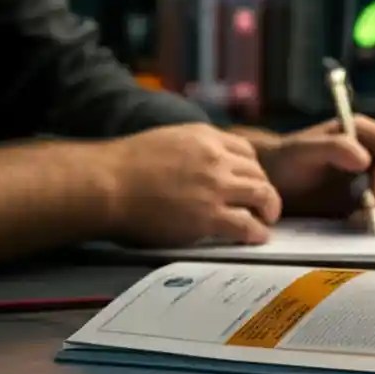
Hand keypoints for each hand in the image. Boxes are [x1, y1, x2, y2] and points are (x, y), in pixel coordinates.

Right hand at [104, 123, 281, 245]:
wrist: (106, 184)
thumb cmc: (123, 166)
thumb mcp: (166, 140)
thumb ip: (191, 149)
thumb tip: (201, 164)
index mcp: (204, 137)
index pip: (246, 151)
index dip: (252, 169)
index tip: (250, 181)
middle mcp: (216, 158)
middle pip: (258, 173)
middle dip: (264, 190)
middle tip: (264, 206)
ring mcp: (215, 187)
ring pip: (262, 196)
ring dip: (268, 210)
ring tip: (266, 221)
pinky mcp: (209, 216)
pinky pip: (246, 225)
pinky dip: (257, 232)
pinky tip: (256, 237)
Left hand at [252, 115, 374, 219]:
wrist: (271, 182)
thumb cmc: (286, 160)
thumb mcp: (303, 150)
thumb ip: (334, 148)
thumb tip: (364, 159)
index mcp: (362, 132)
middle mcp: (372, 151)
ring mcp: (371, 176)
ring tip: (362, 218)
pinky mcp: (366, 198)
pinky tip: (358, 222)